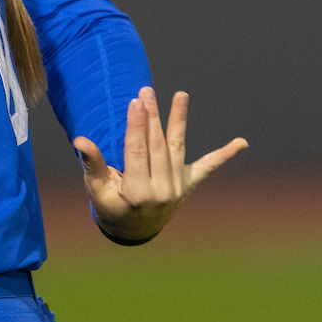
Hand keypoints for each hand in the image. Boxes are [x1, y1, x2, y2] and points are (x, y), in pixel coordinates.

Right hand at [73, 87, 246, 242]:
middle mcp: (162, 190)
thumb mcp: (97, 188)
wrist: (134, 230)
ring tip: (180, 95)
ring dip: (179, 120)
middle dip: (152, 116)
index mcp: (138, 191)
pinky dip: (224, 155)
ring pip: (177, 147)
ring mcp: (178, 187)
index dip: (137, 126)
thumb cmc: (110, 205)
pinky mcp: (189, 184)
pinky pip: (208, 167)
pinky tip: (241, 143)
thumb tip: (80, 141)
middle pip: (157, 145)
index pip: (137, 151)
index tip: (136, 102)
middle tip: (146, 91)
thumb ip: (92, 164)